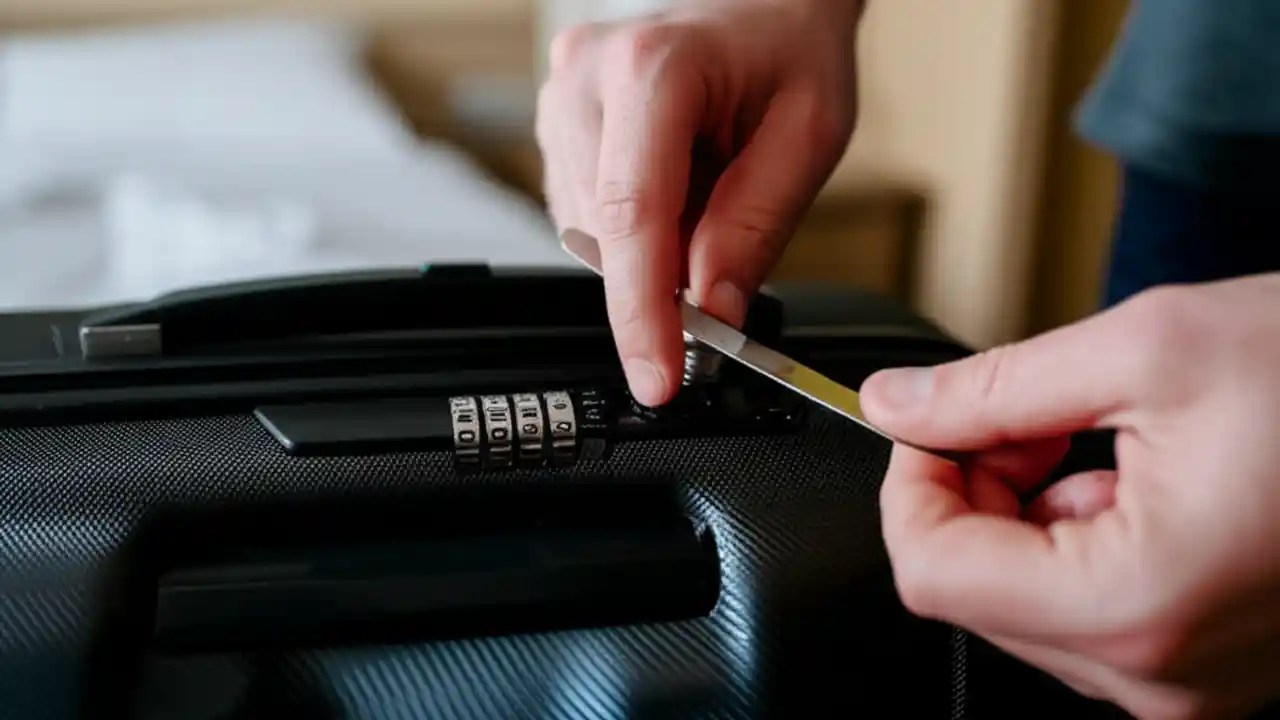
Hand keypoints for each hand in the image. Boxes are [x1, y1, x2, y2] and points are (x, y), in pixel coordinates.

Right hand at [536, 0, 862, 405]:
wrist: (762, 1)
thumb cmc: (790, 47)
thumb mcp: (808, 135)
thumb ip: (754, 226)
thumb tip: (711, 311)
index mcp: (652, 69)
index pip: (634, 215)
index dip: (642, 312)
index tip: (658, 377)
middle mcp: (587, 77)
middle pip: (610, 231)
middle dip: (662, 281)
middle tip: (723, 278)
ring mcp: (562, 96)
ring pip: (593, 231)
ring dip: (652, 249)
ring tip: (708, 194)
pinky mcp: (557, 120)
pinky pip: (586, 211)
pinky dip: (636, 229)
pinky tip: (676, 190)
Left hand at [861, 275, 1279, 718]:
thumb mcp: (1146, 347)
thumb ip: (992, 389)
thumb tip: (896, 405)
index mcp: (1140, 603)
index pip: (932, 572)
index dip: (913, 483)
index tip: (935, 422)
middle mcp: (1162, 673)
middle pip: (974, 587)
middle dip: (976, 487)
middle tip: (1034, 414)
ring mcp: (1189, 680)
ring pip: (1024, 596)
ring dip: (1028, 507)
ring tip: (1104, 439)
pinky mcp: (1208, 662)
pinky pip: (1087, 606)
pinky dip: (1079, 533)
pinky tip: (1139, 477)